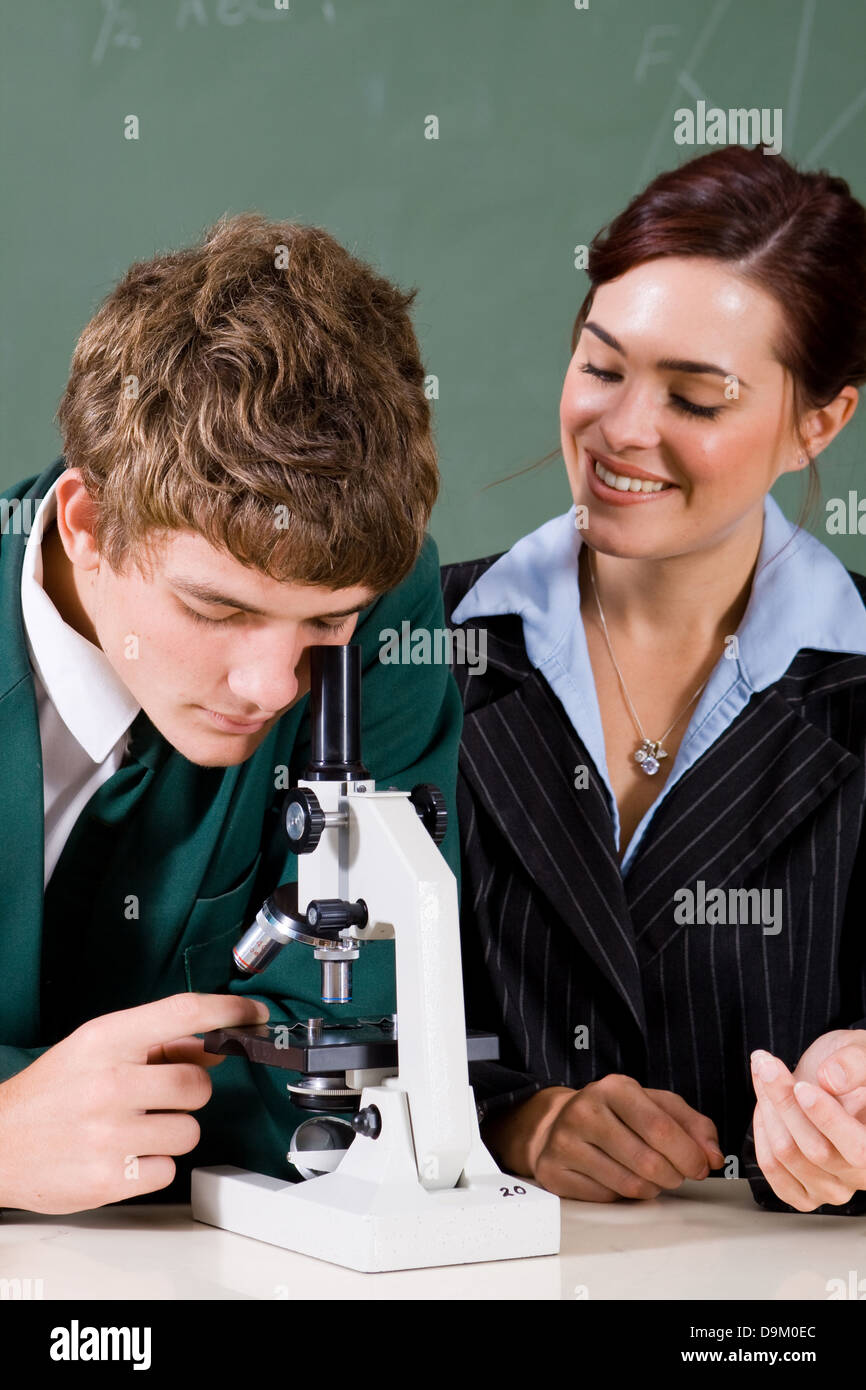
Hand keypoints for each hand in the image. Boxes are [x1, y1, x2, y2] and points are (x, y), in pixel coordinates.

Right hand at [0, 993, 269, 1214]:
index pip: (184, 1012)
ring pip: (190, 1130)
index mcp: (106, 1040)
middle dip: (188, 1092)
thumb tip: (216, 1041)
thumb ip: (156, 1042)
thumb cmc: (53, 1092)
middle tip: (158, 1096)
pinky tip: (123, 1154)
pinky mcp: (109, 1179)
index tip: (255, 1014)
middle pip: (198, 1083)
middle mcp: (109, 1083)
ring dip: (171, 1131)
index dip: (229, 1010)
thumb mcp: (96, 1049)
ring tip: (133, 1128)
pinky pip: (169, 1169)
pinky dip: (152, 1166)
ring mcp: (109, 1133)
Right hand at [483, 1075, 725, 1201]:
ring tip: (653, 1177)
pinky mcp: (553, 1171)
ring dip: (652, 1188)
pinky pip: (606, 1198)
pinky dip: (624, 1196)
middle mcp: (585, 1110)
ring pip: (628, 1184)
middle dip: (674, 1175)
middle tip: (678, 1176)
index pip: (660, 1127)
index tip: (702, 1167)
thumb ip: (693, 1125)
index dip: (688, 1154)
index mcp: (614, 1088)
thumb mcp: (655, 1105)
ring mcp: (565, 1141)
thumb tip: (714, 1157)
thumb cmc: (617, 1116)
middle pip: (647, 1161)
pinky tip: (622, 1179)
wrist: (557, 1123)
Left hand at [750, 1034, 865, 1210]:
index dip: (828, 1120)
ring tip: (764, 1071)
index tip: (802, 1087)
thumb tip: (832, 1079)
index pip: (858, 1149)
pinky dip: (760, 1131)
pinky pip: (772, 1168)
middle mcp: (861, 1176)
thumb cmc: (853, 1065)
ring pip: (787, 1155)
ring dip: (767, 1108)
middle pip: (815, 1149)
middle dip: (784, 1101)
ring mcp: (833, 1189)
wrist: (835, 1078)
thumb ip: (854, 1064)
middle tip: (766, 1065)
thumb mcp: (859, 1051)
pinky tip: (764, 1104)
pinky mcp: (804, 1193)